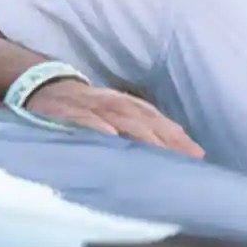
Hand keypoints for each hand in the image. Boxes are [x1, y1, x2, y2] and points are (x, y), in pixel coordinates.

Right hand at [26, 79, 204, 158]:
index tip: (197, 155)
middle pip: (146, 120)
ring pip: (121, 118)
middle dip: (166, 138)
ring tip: (158, 149)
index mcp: (129, 105)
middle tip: (185, 157)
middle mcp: (116, 103)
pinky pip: (85, 118)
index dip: (177, 137)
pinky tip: (109, 135)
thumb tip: (174, 145)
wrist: (49, 88)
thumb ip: (141, 128)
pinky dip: (97, 125)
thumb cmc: (91, 107)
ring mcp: (93, 106)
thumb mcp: (117, 113)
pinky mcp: (69, 112)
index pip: (158, 120)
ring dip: (140, 133)